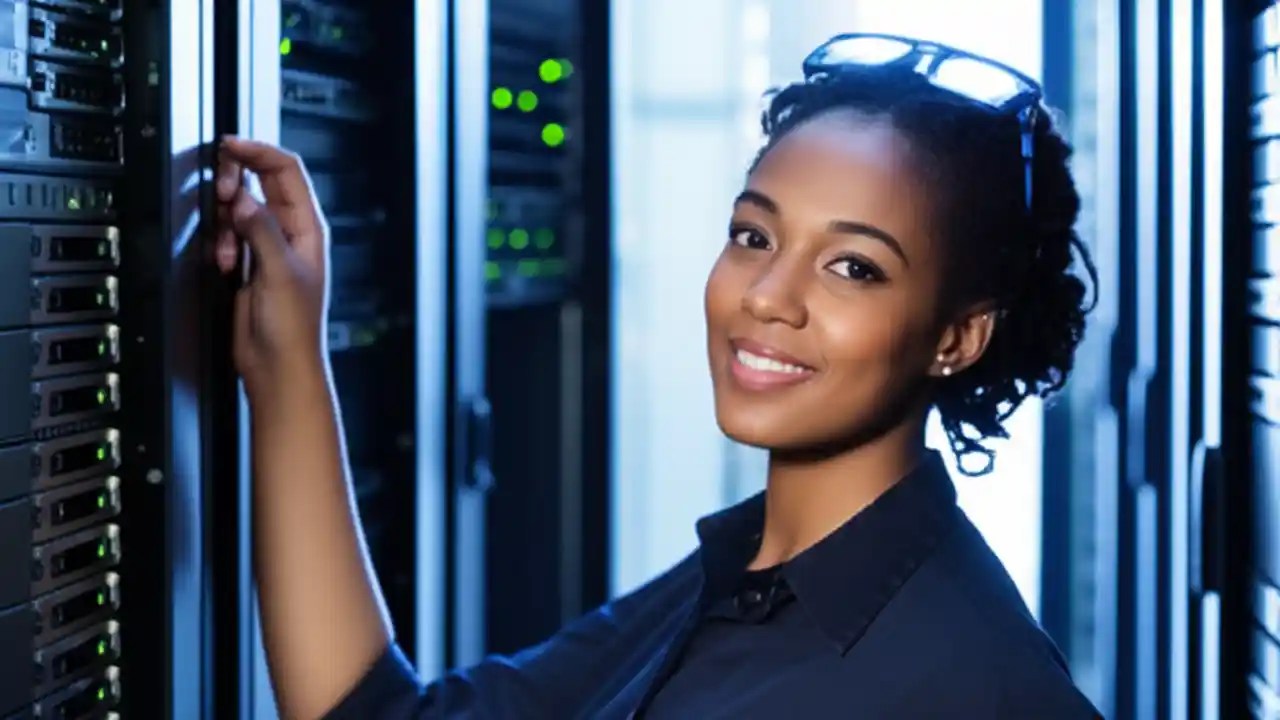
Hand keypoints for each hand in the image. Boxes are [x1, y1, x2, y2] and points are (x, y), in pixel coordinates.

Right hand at [215, 136, 329, 395]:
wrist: (277, 365)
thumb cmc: (292, 328)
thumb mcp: (278, 271)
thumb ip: (261, 229)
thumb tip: (245, 197)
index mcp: (308, 228)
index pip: (286, 170)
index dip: (258, 151)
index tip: (228, 145)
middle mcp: (290, 233)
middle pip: (260, 182)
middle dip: (236, 185)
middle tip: (224, 200)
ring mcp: (268, 247)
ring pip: (240, 209)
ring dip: (226, 222)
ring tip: (231, 251)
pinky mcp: (249, 263)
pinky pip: (229, 235)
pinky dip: (221, 243)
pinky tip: (226, 264)